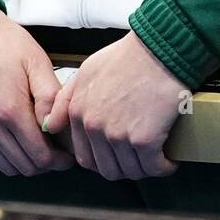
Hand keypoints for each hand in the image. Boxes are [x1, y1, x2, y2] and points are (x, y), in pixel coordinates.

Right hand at [0, 2, 75, 175]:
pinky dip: (1, 156)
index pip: (40, 156)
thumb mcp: (34, 60)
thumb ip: (48, 96)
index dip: (58, 161)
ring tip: (35, 146)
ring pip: (3, 166)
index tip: (67, 155)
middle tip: (55, 151)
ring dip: (23, 162)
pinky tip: (12, 140)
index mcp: (10, 109)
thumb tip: (55, 126)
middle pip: (23, 166)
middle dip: (44, 163)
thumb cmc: (1, 41)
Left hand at [44, 32, 184, 180]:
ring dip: (144, 168)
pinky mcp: (144, 140)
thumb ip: (65, 100)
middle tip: (138, 157)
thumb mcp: (86, 71)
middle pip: (108, 169)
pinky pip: (154, 168)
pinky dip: (164, 167)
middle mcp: (94, 127)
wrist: (158, 48)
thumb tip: (50, 126)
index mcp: (79, 113)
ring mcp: (118, 136)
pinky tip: (168, 159)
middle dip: (124, 167)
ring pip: (130, 172)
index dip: (104, 159)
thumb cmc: (127, 56)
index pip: (85, 157)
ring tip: (155, 157)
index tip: (118, 154)